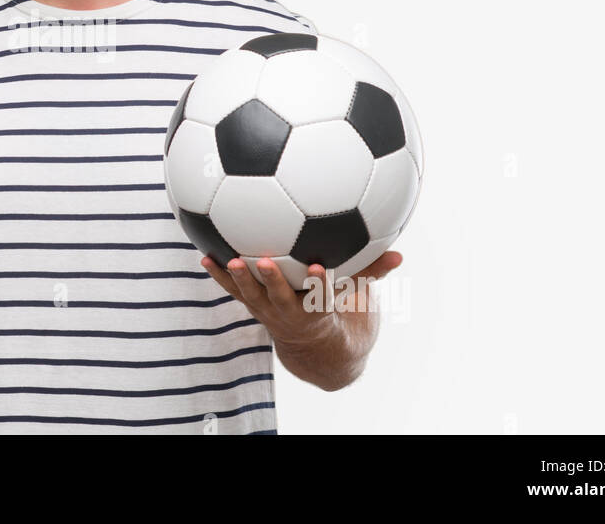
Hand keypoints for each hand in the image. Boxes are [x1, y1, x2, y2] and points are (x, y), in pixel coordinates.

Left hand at [201, 250, 402, 344]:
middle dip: (274, 283)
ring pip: (254, 298)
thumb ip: (373, 273)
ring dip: (240, 279)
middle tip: (265, 262)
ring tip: (229, 259)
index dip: (319, 284)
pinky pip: (235, 292)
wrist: (316, 350)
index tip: (317, 267)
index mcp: (321, 312)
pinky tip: (204, 255)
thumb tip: (400, 255)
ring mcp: (270, 313)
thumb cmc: (340, 314)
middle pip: (282, 300)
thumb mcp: (359, 298)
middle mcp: (293, 315)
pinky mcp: (254, 306)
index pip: (321, 298)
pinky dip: (220, 275)